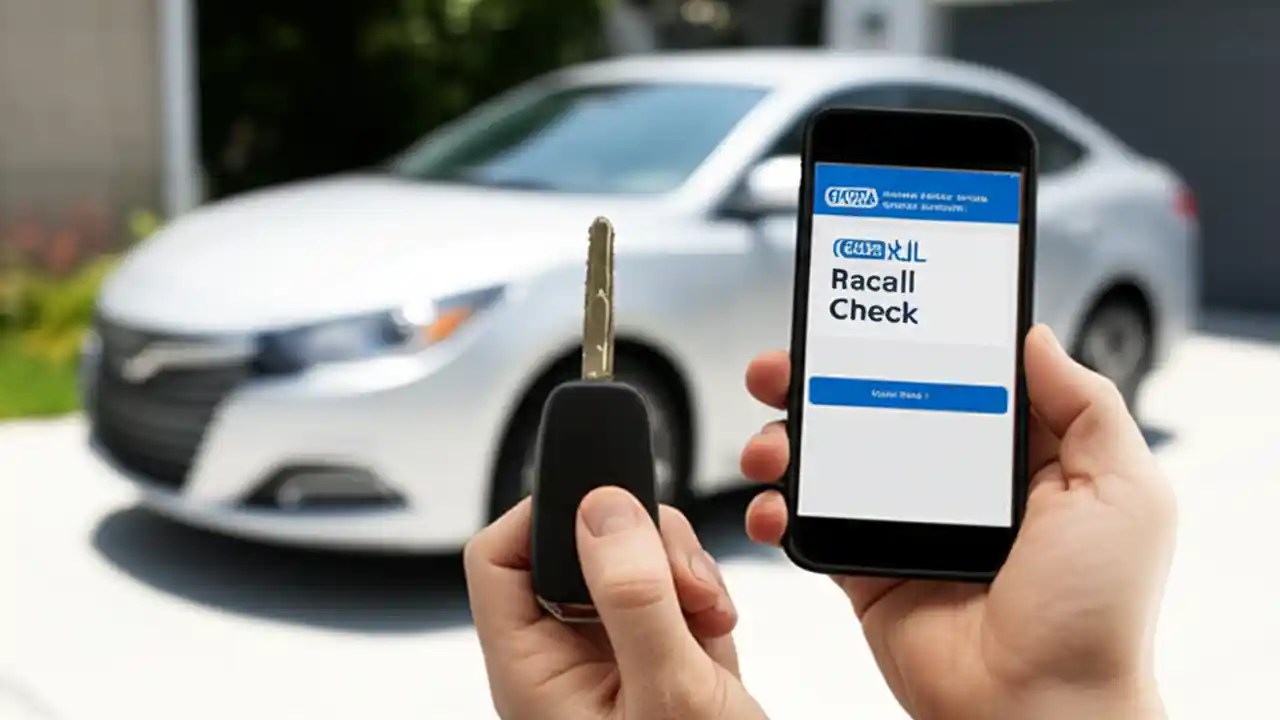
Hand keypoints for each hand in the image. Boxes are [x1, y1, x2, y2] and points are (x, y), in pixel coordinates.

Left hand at [465, 488, 768, 719]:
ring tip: (707, 615)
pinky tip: (717, 632)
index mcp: (536, 673)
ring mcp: (616, 657)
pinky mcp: (659, 656)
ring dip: (678, 569)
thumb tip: (602, 511)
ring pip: (628, 561)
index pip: (500, 560)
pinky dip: (701, 594)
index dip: (547, 518)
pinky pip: (669, 590)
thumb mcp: (671, 694)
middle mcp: (568, 661)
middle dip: (640, 546)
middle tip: (679, 580)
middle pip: (575, 548)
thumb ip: (633, 599)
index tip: (612, 510)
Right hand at [740, 325, 1174, 719]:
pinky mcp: (865, 567)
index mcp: (1019, 458)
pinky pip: (809, 524)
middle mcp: (957, 484)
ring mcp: (905, 524)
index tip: (871, 318)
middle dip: (822, 381)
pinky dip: (776, 510)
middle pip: (877, 408)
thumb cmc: (1094, 613)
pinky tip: (771, 504)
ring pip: (831, 460)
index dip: (911, 345)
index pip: (955, 379)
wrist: (1034, 708)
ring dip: (786, 440)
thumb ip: (1088, 406)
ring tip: (769, 444)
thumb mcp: (1123, 493)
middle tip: (784, 369)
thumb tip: (1035, 337)